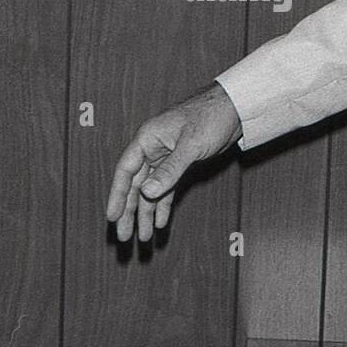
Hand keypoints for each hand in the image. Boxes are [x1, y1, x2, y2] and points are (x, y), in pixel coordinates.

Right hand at [105, 82, 242, 242]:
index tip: (112, 217)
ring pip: (151, 190)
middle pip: (136, 185)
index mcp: (148, 139)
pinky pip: (167, 189)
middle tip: (125, 237)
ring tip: (143, 238)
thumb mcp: (191, 145)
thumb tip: (147, 193)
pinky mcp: (181, 164)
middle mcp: (153, 149)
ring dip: (147, 213)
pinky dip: (164, 205)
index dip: (117, 195)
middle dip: (130, 212)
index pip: (126, 171)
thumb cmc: (210, 117)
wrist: (234, 108)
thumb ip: (170, 170)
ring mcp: (166, 157)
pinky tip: (161, 223)